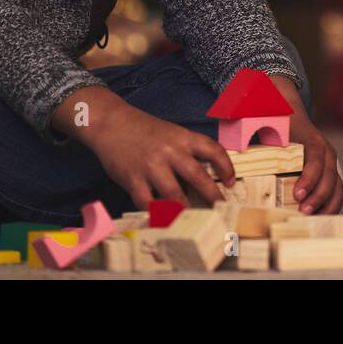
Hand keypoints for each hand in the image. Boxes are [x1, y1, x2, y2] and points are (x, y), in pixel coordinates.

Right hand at [85, 101, 236, 210]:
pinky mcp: (133, 179)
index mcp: (183, 137)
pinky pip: (148, 202)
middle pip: (198, 177)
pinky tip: (163, 220)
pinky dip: (157, 214)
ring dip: (187, 210)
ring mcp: (151, 166)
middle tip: (220, 209)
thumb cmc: (144, 129)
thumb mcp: (171, 133)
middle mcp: (170, 151)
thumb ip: (185, 152)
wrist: (111, 123)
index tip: (231, 181)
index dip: (226, 166)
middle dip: (213, 196)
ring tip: (196, 221)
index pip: (213, 150)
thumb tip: (200, 180)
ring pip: (175, 195)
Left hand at [269, 71, 342, 213]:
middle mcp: (327, 152)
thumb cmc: (278, 126)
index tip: (297, 194)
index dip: (310, 176)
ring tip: (308, 218)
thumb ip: (255, 134)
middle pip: (330, 176)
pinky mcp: (331, 175)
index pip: (316, 158)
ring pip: (337, 186)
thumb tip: (237, 147)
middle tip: (302, 212)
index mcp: (313, 140)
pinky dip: (330, 207)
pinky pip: (336, 193)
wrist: (294, 118)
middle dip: (318, 196)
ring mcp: (331, 164)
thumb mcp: (267, 125)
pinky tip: (317, 219)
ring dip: (326, 205)